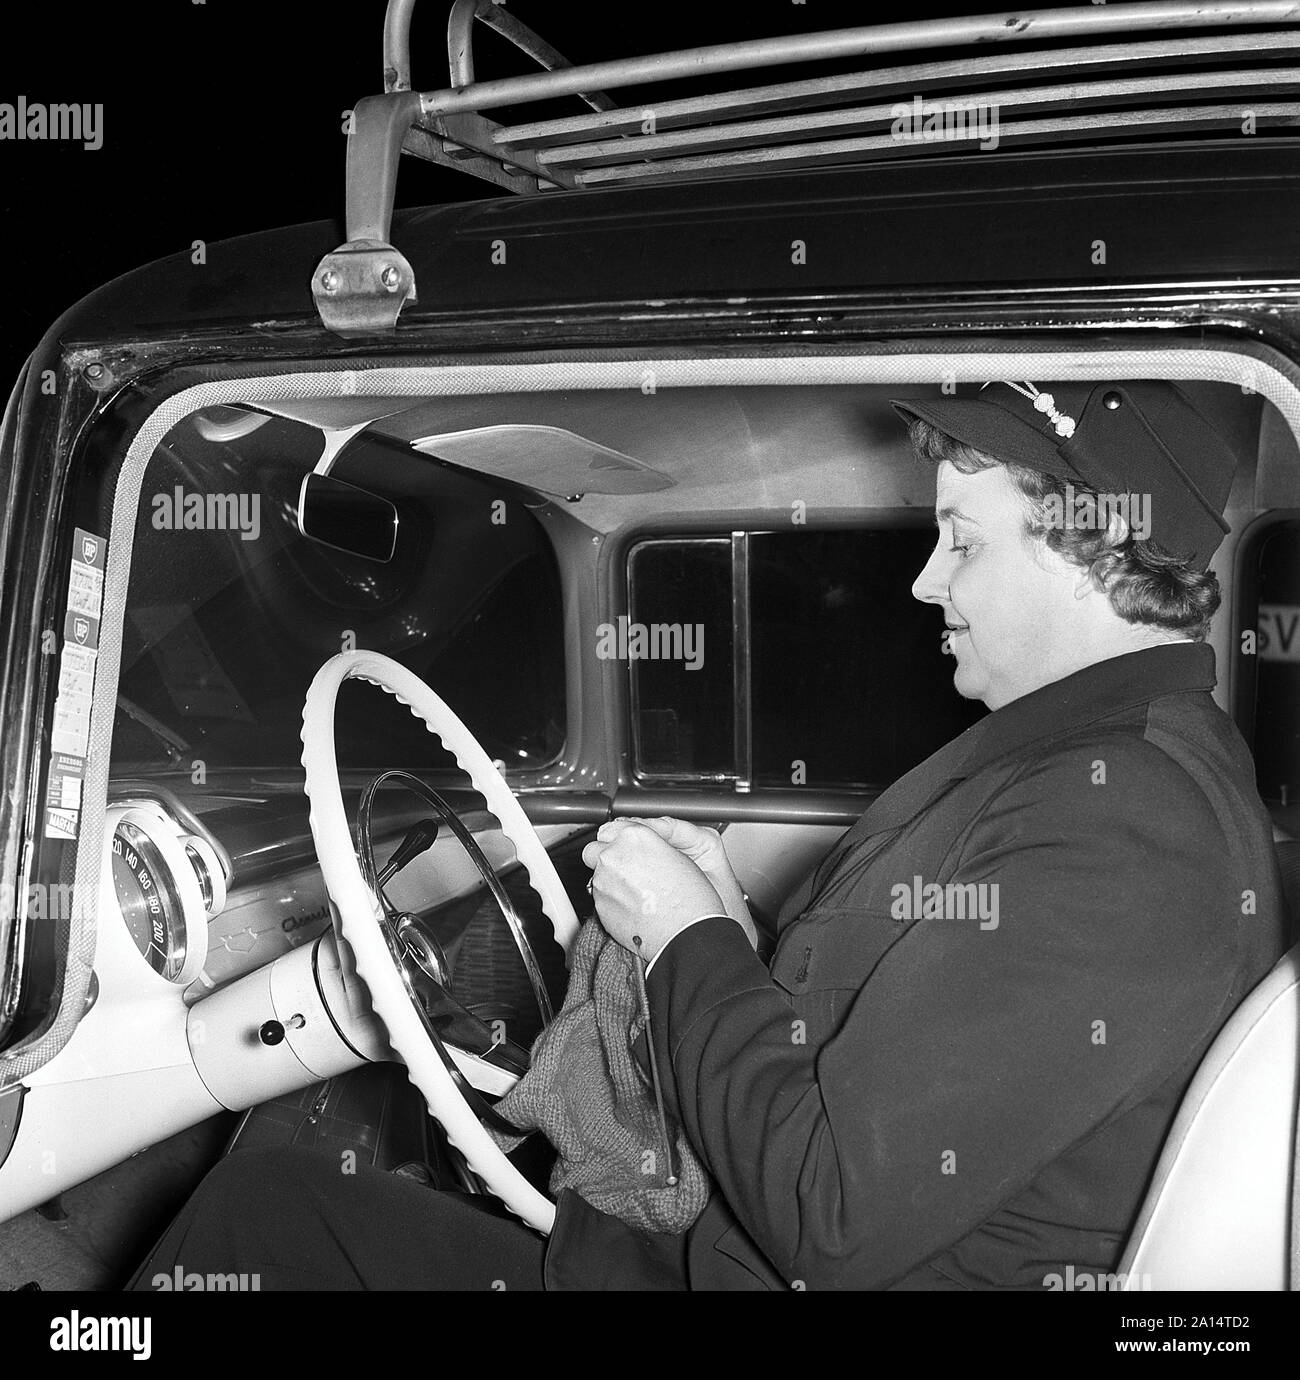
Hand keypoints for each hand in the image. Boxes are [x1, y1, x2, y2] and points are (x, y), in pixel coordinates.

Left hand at [582, 822, 728, 961]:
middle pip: (596, 848)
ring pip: (596, 874)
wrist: (684, 935)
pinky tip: (633, 908)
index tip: (626, 849)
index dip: (620, 840)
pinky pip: (599, 897)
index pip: (613, 828)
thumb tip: (635, 846)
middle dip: (607, 857)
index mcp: (635, 837)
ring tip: (636, 893)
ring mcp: (603, 881)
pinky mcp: (598, 905)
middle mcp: (614, 855)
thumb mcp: (678, 857)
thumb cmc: (690, 899)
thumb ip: (648, 845)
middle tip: (628, 870)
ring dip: (609, 879)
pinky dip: (611, 900)